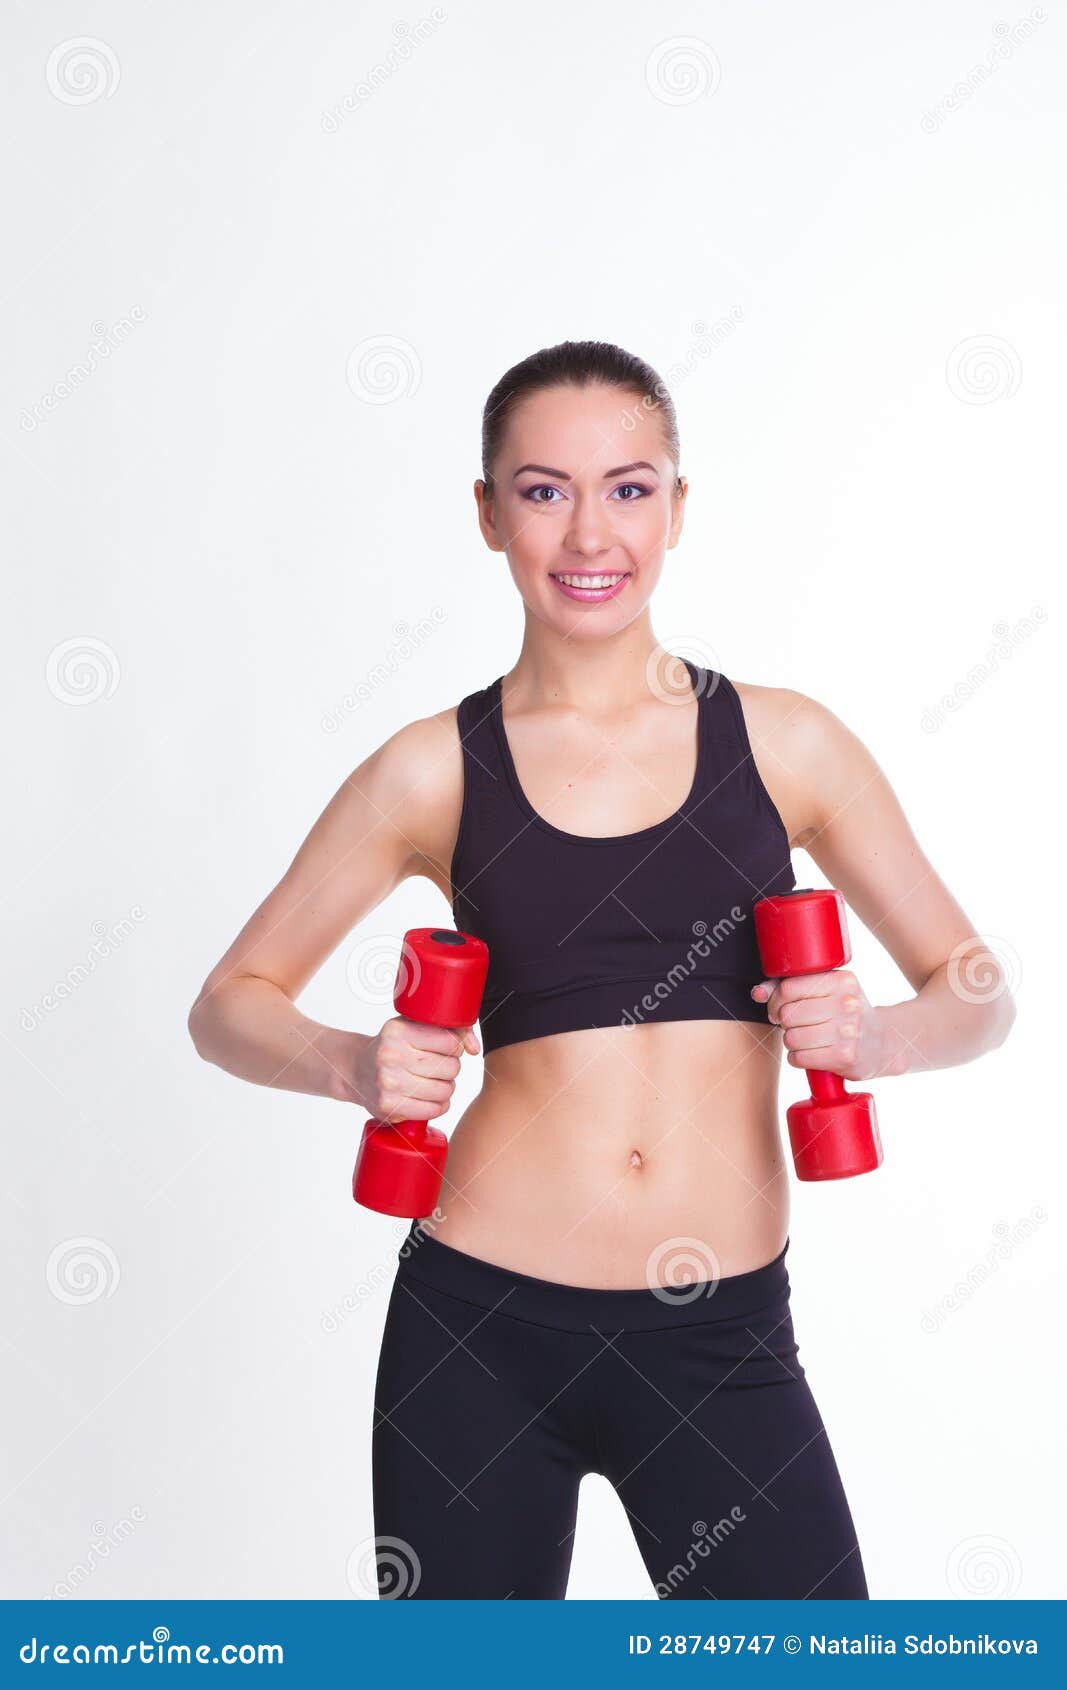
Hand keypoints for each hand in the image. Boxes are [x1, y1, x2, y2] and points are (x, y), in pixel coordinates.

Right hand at [352, 1017, 479, 1121]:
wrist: (357, 1069)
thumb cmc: (395, 1046)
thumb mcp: (415, 1027)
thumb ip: (452, 1030)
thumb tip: (474, 1049)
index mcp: (398, 1031)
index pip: (450, 1042)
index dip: (454, 1048)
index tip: (444, 1049)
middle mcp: (391, 1055)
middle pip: (450, 1068)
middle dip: (450, 1069)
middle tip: (436, 1068)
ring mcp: (388, 1082)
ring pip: (445, 1090)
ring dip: (445, 1088)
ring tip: (431, 1082)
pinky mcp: (388, 1106)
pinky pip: (434, 1109)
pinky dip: (437, 1106)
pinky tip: (427, 1098)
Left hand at [750, 970, 886, 1082]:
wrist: (883, 1043)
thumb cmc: (845, 1014)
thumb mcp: (827, 993)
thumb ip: (789, 988)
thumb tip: (757, 992)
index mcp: (842, 981)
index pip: (789, 987)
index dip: (775, 1000)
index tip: (780, 1007)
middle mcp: (847, 1003)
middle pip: (788, 1013)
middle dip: (784, 1022)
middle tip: (795, 1025)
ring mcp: (848, 1031)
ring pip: (791, 1037)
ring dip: (792, 1042)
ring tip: (807, 1040)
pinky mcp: (845, 1057)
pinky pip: (799, 1058)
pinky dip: (798, 1058)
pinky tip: (812, 1054)